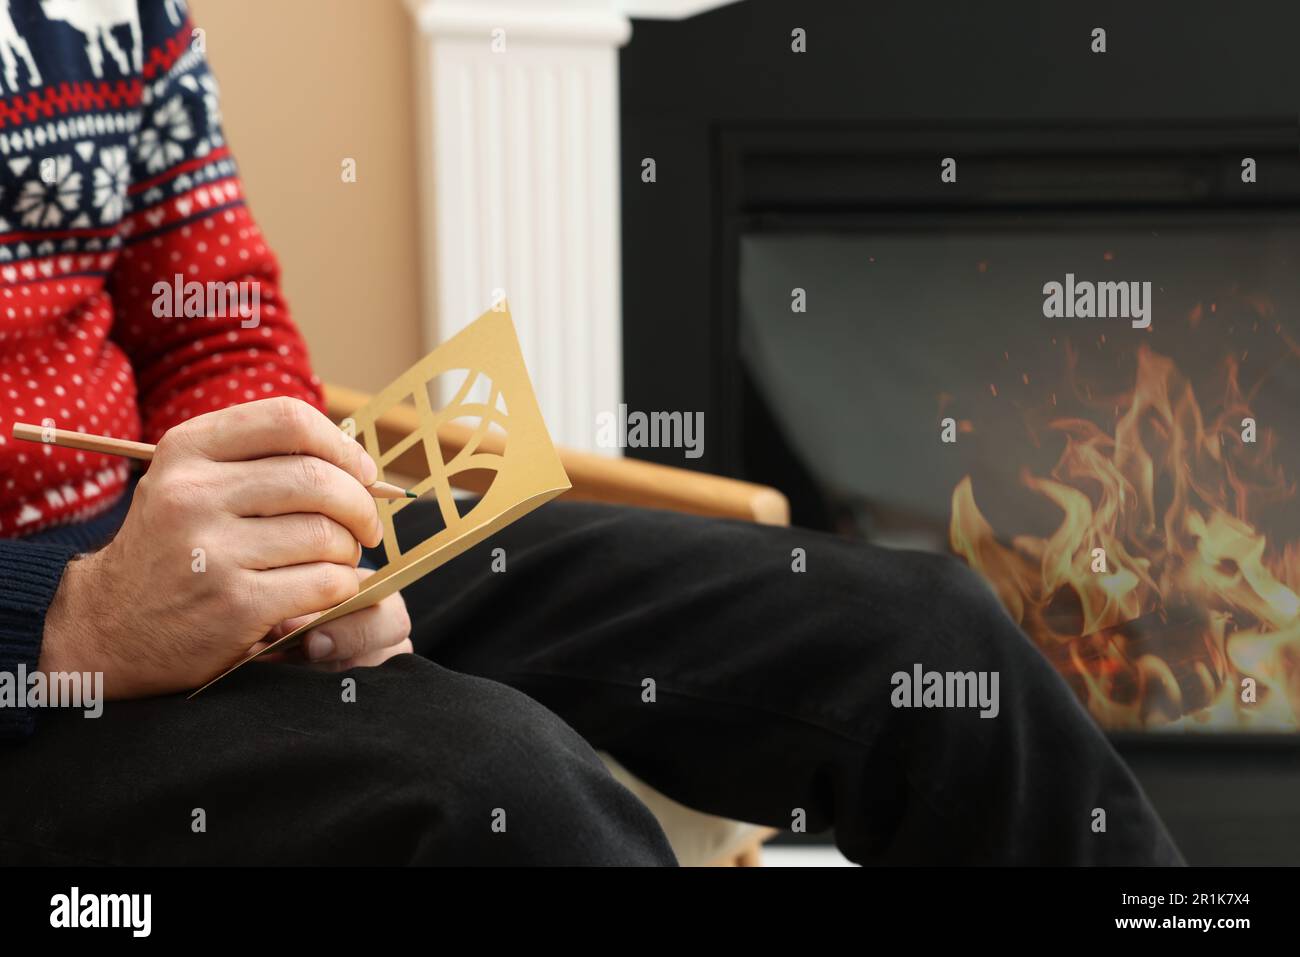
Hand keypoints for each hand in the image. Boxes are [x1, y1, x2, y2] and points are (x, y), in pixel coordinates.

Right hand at [40, 397, 383, 698]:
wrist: (107, 628)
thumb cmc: (173, 548)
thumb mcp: (191, 484)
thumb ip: (259, 461)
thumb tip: (358, 463)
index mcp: (185, 451)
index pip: (289, 419)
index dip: (342, 445)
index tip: (364, 472)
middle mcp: (192, 495)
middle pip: (318, 479)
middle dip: (361, 504)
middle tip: (368, 527)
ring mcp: (212, 552)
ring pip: (327, 535)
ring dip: (350, 551)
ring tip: (339, 560)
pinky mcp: (235, 605)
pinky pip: (326, 583)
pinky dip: (343, 586)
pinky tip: (328, 590)